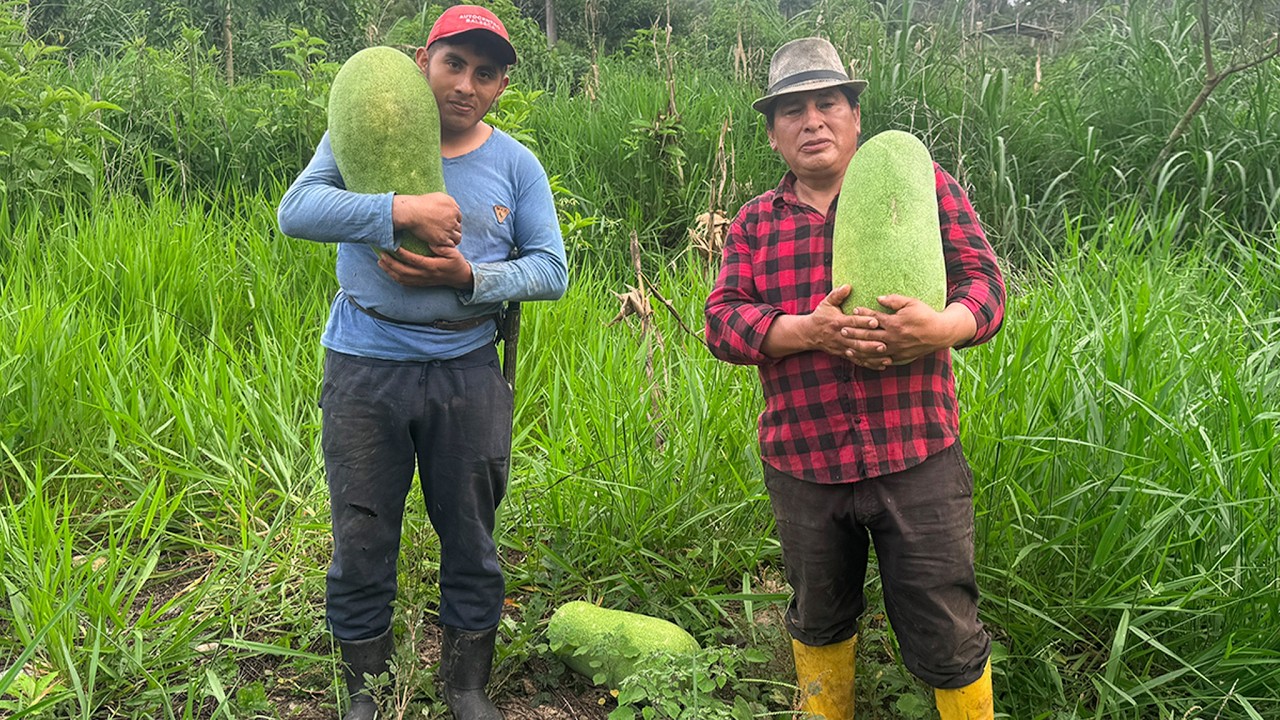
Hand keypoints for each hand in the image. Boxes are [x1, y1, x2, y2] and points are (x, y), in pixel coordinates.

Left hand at [377, 242, 473, 289]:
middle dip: (390, 263)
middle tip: (381, 253)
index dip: (403, 254)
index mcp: (432, 266)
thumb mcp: (453, 253)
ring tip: (380, 261)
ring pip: (402, 278)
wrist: (459, 278)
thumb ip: (442, 247)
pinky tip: (388, 270)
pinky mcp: (421, 283)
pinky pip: (405, 282)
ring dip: (389, 270)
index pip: (414, 260)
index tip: (394, 245)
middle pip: (403, 271)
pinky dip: (394, 277)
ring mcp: (422, 280)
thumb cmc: (456, 262)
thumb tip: (430, 241)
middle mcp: (425, 275)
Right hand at [391, 193, 461, 251]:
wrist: (412, 212)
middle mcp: (453, 220)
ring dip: (453, 238)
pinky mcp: (442, 239)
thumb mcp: (439, 196)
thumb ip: (450, 202)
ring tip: (446, 239)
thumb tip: (455, 207)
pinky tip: (442, 243)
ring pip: (457, 237)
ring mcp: (448, 230)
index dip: (453, 221)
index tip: (447, 224)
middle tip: (446, 232)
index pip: (459, 218)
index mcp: (454, 209)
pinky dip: (448, 245)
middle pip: (458, 228)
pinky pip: (451, 245)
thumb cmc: (422, 203)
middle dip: (453, 230)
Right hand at [809, 285, 892, 369]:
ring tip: (885, 354)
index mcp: (837, 322)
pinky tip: (882, 364)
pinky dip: (870, 364)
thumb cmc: (821, 316)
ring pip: (858, 352)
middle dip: (870, 342)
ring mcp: (842, 347)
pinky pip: (858, 360)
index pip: (852, 322)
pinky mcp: (844, 354)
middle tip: (884, 342)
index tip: (875, 320)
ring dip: (872, 354)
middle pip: (856, 340)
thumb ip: (837, 294)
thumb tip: (848, 286)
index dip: (863, 321)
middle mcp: (840, 336)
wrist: (809, 334)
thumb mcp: (826, 303)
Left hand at [843, 295, 972, 364]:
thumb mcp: (912, 303)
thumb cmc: (926, 315)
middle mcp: (893, 338)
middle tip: (841, 330)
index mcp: (894, 323)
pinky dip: (871, 361)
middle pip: (868, 335)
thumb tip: (878, 298)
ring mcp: (896, 350)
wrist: (940, 333)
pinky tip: (863, 360)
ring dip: (859, 349)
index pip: (873, 318)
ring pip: (872, 351)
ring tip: (847, 348)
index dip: (862, 314)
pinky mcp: (900, 358)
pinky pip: (882, 361)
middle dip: (854, 333)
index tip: (852, 311)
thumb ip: (894, 300)